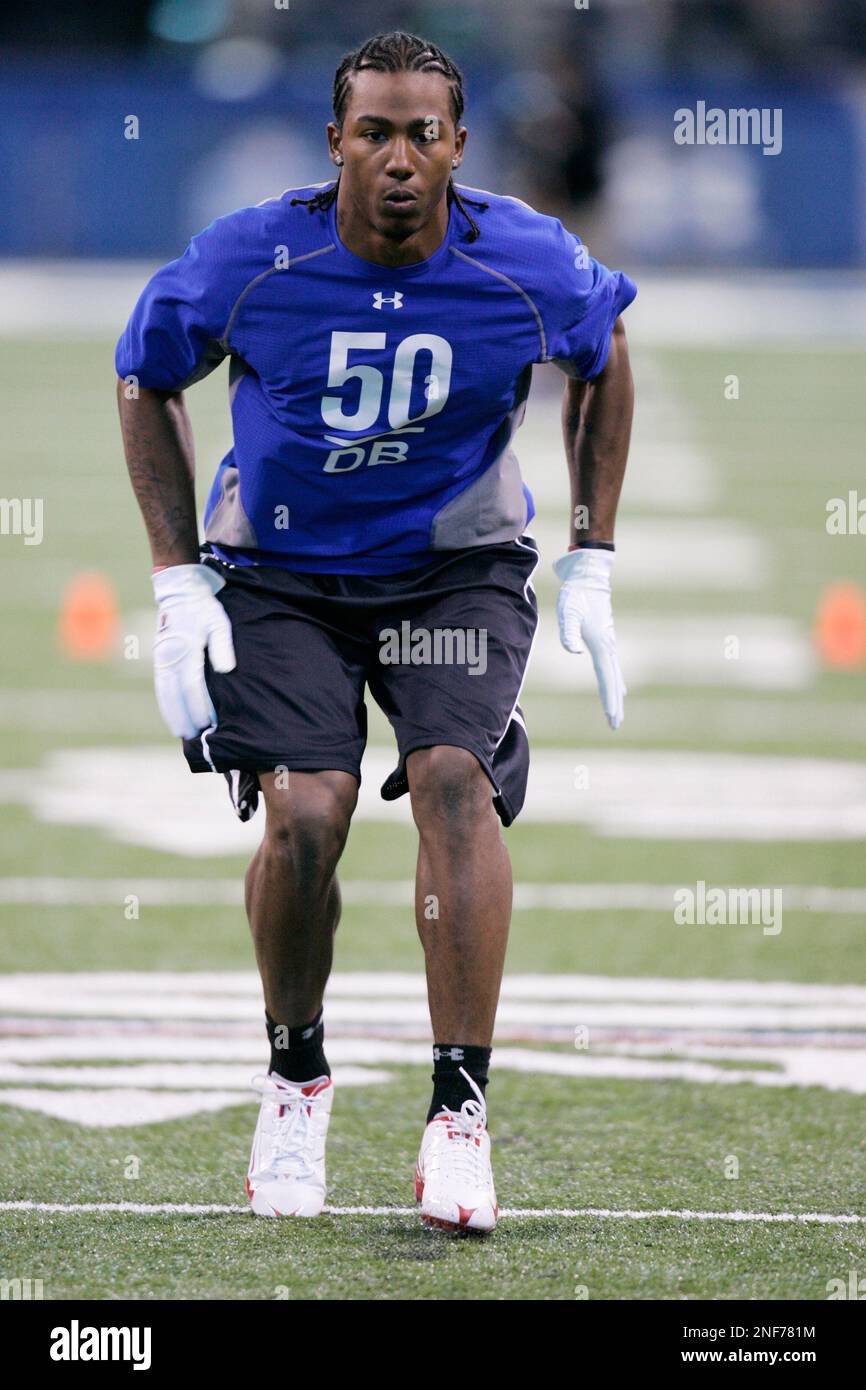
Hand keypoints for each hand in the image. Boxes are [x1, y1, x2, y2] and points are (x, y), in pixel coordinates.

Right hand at [151, 563, 235, 737]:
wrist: (180, 591)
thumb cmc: (205, 609)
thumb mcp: (219, 622)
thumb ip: (222, 647)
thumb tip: (226, 670)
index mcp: (186, 649)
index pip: (191, 685)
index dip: (200, 706)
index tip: (210, 723)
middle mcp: (170, 656)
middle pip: (175, 695)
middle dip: (185, 718)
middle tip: (196, 738)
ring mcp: (162, 658)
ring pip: (164, 693)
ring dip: (173, 715)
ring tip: (183, 734)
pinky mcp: (160, 658)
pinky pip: (160, 686)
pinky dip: (165, 703)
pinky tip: (173, 716)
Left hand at [553, 548, 625, 729]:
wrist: (588, 577)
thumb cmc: (575, 595)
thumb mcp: (567, 612)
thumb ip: (568, 633)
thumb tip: (574, 651)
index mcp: (600, 644)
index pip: (606, 678)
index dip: (609, 699)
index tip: (611, 717)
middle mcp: (608, 646)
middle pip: (614, 681)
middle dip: (614, 704)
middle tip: (615, 725)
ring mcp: (610, 643)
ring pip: (615, 675)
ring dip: (616, 695)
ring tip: (617, 713)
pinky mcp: (606, 639)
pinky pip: (613, 667)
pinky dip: (617, 681)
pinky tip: (621, 689)